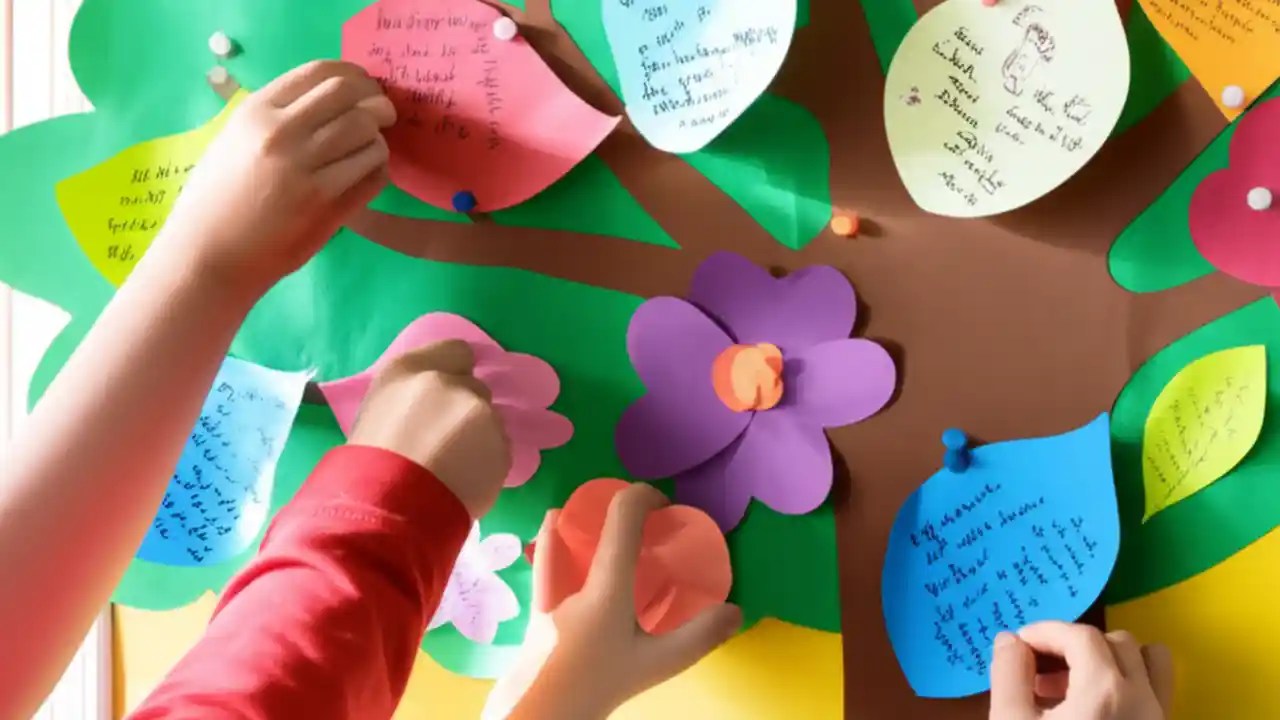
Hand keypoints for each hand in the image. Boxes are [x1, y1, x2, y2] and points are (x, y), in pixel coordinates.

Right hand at [151, 60, 394, 296]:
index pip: (320, 72)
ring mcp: (308, 173)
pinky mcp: (328, 208)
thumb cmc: (215, 198)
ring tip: (369, 149)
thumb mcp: (233, 140)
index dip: (354, 75)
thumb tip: (327, 100)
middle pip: (351, 97)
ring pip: (369, 136)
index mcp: (257, 113)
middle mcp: (283, 135)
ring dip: (377, 139)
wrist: (208, 255)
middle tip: (382, 114)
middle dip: (376, 102)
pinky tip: (368, 173)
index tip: (364, 87)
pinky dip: (378, 169)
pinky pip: (373, 175)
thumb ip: (276, 116)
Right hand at [348, 340, 510, 517]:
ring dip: (478, 438)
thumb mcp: (378, 412)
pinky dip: (487, 464)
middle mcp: (449, 382)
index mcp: (408, 369)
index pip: (456, 351)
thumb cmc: (368, 463)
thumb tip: (433, 404)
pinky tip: (463, 483)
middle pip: (474, 387)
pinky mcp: (501, 445)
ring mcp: (480, 412)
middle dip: (464, 410)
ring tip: (452, 469)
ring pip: (489, 420)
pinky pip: (499, 450)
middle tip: (443, 441)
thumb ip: (413, 397)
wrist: (390, 508)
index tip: (446, 395)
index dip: (454, 372)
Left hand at [489, 484, 741, 719]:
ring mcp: (546, 594)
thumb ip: (699, 637)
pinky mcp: (535, 612)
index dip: (644, 495)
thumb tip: (735, 611)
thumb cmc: (599, 684)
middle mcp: (573, 579)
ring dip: (577, 525)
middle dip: (616, 512)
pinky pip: (542, 567)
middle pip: (590, 522)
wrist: (542, 714)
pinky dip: (552, 549)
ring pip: (556, 541)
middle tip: (641, 523)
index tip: (664, 505)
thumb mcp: (657, 664)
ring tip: (597, 530)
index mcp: (606, 585)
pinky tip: (554, 548)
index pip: (622, 515)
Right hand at [990, 622, 1173, 719]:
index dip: (1044, 632)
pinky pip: (1160, 690)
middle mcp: (1143, 698)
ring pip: (1149, 661)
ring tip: (1077, 685)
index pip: (1079, 635)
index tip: (1019, 646)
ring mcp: (1159, 716)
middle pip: (1115, 641)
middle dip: (1076, 646)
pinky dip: (1134, 682)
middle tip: (1042, 671)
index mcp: (1105, 689)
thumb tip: (1010, 640)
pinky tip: (1102, 704)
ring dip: (1112, 659)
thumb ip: (1009, 675)